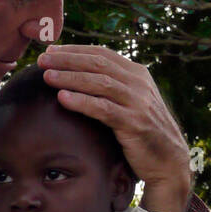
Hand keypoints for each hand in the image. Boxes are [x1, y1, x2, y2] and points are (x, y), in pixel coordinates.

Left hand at [37, 45, 190, 211]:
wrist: (168, 161)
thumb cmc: (142, 131)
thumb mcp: (131, 102)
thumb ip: (112, 87)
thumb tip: (80, 74)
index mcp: (137, 74)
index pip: (101, 54)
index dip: (74, 50)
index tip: (50, 52)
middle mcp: (139, 84)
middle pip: (98, 64)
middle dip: (67, 60)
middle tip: (41, 61)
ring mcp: (138, 102)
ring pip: (99, 83)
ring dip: (70, 78)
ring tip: (47, 77)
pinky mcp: (134, 123)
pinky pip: (103, 109)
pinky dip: (82, 102)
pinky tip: (63, 98)